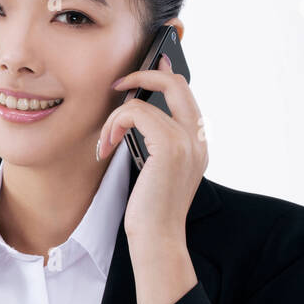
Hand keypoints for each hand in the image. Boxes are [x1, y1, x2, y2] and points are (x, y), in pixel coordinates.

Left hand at [97, 53, 207, 246]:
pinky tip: (106, 145)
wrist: (157, 240)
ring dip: (116, 116)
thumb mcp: (154, 170)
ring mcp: (187, 142)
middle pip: (177, 83)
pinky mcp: (170, 148)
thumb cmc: (150, 211)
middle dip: (145, 74)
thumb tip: (134, 113)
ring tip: (107, 139)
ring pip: (145, 100)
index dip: (166, 74)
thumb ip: (154, 142)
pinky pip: (136, 113)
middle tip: (119, 84)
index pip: (186, 94)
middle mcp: (198, 139)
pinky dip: (114, 124)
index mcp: (197, 144)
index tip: (149, 64)